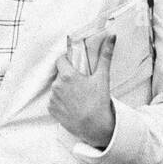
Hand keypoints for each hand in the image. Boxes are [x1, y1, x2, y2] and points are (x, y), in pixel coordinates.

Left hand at [48, 32, 116, 147]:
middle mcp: (56, 86)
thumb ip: (105, 55)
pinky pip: (54, 101)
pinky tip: (72, 105)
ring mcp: (53, 98)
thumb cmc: (99, 102)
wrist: (95, 126)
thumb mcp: (102, 77)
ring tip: (78, 97)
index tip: (75, 67)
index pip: (60, 60)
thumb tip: (111, 36)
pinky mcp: (52, 109)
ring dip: (64, 89)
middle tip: (81, 84)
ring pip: (57, 88)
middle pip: (60, 74)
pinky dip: (61, 101)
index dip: (67, 61)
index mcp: (67, 75)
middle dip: (68, 77)